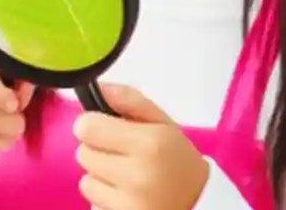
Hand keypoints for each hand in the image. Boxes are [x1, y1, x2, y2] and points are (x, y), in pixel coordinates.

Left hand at [74, 84, 209, 209]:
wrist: (201, 206)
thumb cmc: (179, 162)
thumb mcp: (163, 124)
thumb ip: (129, 100)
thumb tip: (96, 87)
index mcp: (150, 143)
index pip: (87, 127)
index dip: (93, 125)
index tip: (106, 129)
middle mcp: (138, 175)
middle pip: (83, 153)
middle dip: (99, 152)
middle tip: (124, 157)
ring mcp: (130, 205)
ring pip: (85, 182)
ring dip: (101, 180)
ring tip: (128, 180)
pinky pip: (94, 205)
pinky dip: (106, 201)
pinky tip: (128, 199)